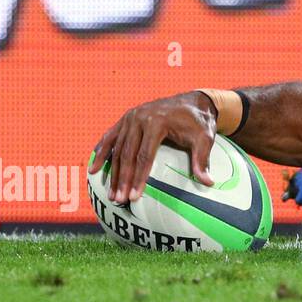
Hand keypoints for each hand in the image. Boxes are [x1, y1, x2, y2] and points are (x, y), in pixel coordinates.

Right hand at [88, 91, 216, 203]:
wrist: (192, 101)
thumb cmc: (199, 122)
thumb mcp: (205, 138)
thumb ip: (202, 160)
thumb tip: (207, 183)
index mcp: (157, 122)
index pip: (145, 156)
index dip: (139, 178)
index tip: (134, 196)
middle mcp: (140, 117)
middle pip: (127, 154)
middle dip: (123, 179)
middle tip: (119, 200)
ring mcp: (130, 116)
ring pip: (117, 148)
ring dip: (112, 172)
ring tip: (110, 193)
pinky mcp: (126, 118)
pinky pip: (110, 137)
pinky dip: (101, 152)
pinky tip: (94, 169)